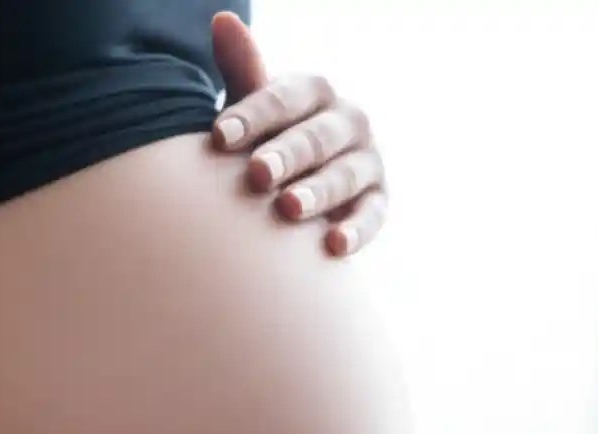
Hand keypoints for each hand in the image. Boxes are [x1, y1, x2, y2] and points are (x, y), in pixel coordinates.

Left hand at [210, 12, 387, 257]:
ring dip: (318, 191)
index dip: (253, 116)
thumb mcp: (257, 108)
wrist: (303, 182)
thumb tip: (222, 20)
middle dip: (287, 155)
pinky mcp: (379, 201)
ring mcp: (368, 162)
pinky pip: (372, 215)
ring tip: (288, 208)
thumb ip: (243, 71)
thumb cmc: (271, 140)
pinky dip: (356, 231)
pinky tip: (332, 245)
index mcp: (317, 91)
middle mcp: (350, 121)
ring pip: (345, 175)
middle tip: (256, 174)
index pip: (285, 98)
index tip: (218, 137)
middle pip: (317, 136)